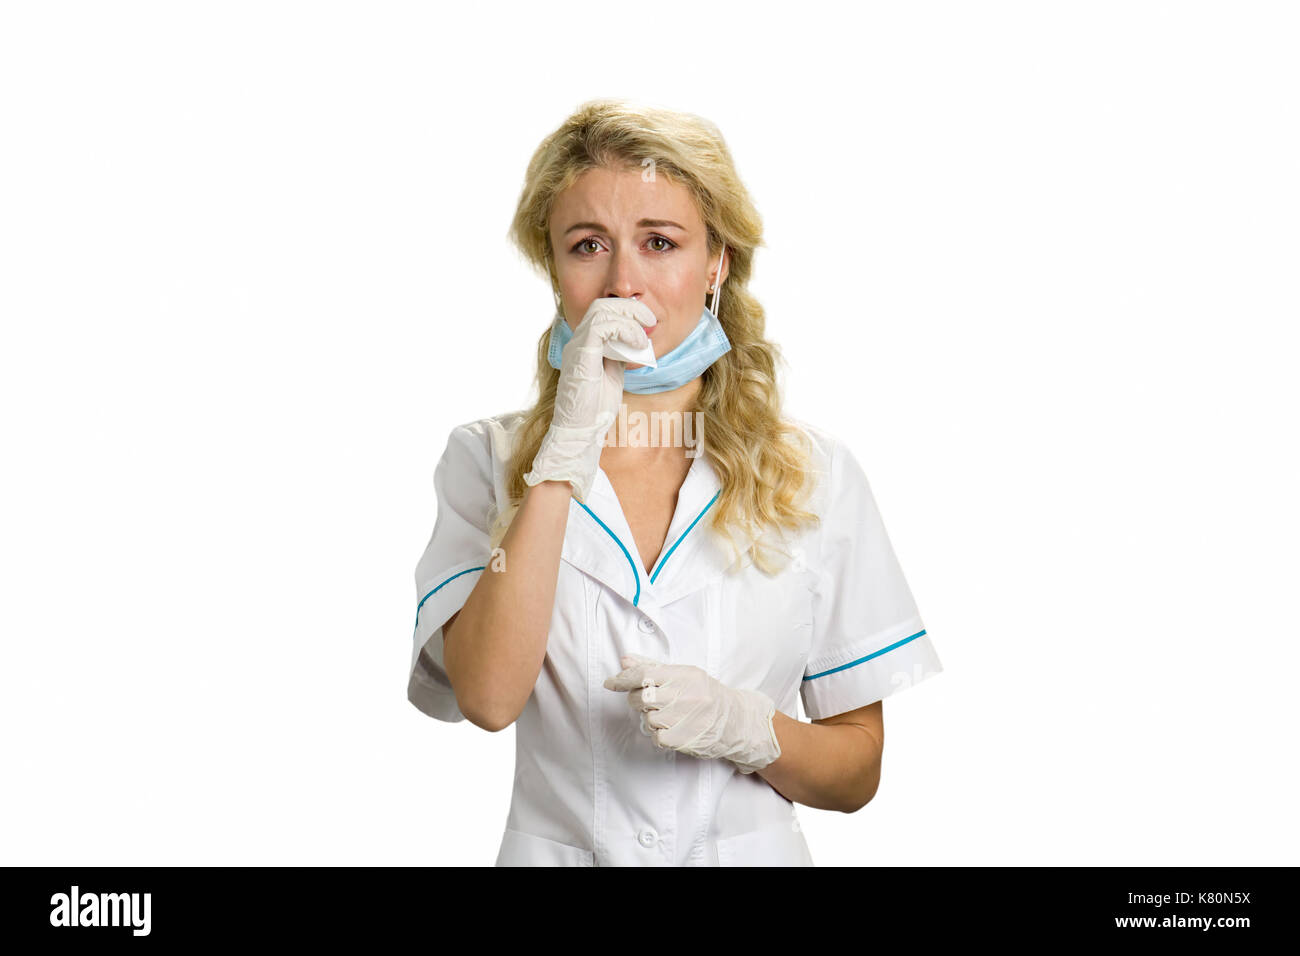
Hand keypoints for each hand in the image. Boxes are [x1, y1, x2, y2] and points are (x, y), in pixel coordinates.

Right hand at [523, 297, 656, 502]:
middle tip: (650, 320)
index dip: (627, 310)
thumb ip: (620, 355)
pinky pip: (602, 328)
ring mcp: (577, 346)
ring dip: (629, 319)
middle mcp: (577, 341)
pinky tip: (638, 346)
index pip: (603, 310)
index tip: (648, 321)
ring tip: (644, 335)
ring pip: (601, 310)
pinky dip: (625, 331)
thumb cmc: (595, 408)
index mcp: (585, 344)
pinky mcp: (581, 355)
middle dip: (630, 308)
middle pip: (602, 304)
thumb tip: (637, 341)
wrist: (582, 430)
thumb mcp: (613, 373)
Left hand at [603, 654, 781, 773]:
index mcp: (684, 674)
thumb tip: (625, 660)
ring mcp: (685, 717)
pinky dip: (659, 734)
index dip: (622, 679)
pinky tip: (672, 729)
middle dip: (637, 700)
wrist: (736, 722)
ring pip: (647, 718)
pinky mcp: (684, 738)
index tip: (611, 683)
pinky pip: (656, 736)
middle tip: (649, 701)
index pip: (644, 673)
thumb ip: (652, 667)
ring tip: (668, 716)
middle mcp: (685, 694)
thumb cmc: (706, 695)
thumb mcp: (684, 675)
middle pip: (640, 697)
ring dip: (651, 718)